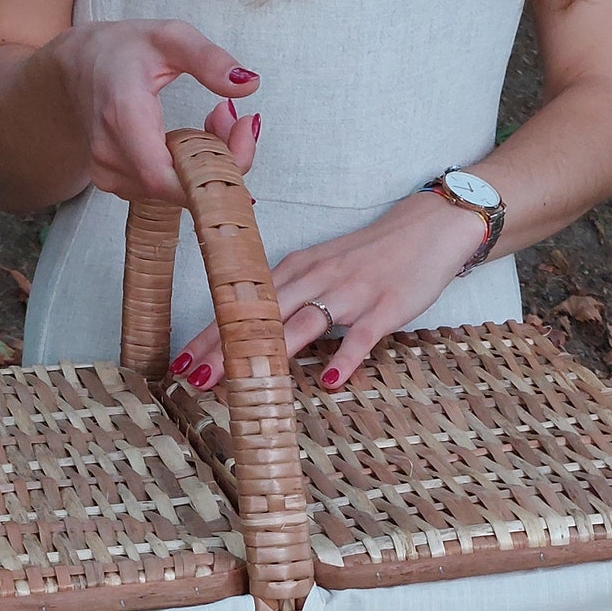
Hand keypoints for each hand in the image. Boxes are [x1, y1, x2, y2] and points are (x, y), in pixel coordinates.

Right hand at [47, 18, 259, 202]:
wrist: (77, 69)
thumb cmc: (122, 51)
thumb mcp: (168, 37)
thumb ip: (208, 58)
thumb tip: (248, 83)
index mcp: (123, 115)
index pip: (167, 179)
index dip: (214, 173)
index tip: (243, 132)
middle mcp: (111, 154)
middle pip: (181, 187)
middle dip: (221, 158)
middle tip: (230, 115)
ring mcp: (110, 174)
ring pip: (177, 190)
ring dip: (207, 161)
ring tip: (212, 118)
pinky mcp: (116, 185)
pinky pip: (166, 189)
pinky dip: (189, 169)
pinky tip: (190, 138)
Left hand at [171, 187, 488, 393]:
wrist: (430, 226)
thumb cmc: (371, 255)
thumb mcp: (321, 267)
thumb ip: (290, 296)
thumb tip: (254, 334)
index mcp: (297, 269)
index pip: (244, 303)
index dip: (211, 332)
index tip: (181, 360)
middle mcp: (317, 277)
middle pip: (263, 316)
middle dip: (226, 347)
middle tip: (194, 377)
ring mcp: (352, 293)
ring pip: (303, 323)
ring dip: (271, 356)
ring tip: (243, 384)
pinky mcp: (386, 307)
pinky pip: (362, 335)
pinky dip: (347, 356)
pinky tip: (331, 380)